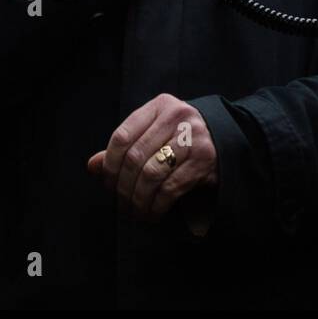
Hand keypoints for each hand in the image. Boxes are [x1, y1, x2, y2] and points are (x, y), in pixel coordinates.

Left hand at [87, 93, 217, 220]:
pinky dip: (157, 205)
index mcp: (159, 106)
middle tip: (120, 204)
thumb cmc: (180, 137)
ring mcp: (193, 137)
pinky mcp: (204, 159)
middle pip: (135, 158)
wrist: (225, 139)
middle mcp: (177, 116)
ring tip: (135, 211)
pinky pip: (171, 188)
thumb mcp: (153, 134)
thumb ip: (124, 148)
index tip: (108, 184)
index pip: (122, 136)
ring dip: (139, 199)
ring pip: (151, 174)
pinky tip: (153, 213)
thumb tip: (92, 166)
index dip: (110, 165)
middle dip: (123, 187)